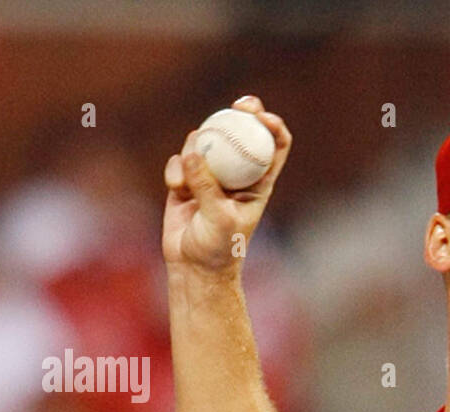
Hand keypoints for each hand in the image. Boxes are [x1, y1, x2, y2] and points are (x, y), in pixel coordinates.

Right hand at [162, 95, 291, 271]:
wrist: (194, 267)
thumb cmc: (219, 249)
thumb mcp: (219, 218)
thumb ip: (207, 185)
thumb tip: (194, 152)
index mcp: (259, 183)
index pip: (274, 147)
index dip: (273, 126)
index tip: (262, 116)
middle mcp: (237, 175)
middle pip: (241, 133)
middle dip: (240, 114)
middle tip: (237, 105)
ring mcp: (211, 175)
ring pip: (205, 143)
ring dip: (196, 149)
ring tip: (188, 179)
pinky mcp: (186, 181)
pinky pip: (180, 160)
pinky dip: (176, 169)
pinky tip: (175, 187)